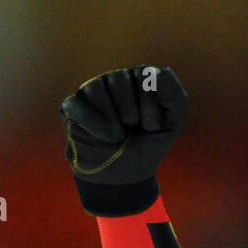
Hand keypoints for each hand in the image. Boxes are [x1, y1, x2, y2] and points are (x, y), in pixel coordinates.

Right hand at [59, 65, 186, 185]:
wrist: (127, 176)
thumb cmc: (149, 146)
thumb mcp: (172, 124)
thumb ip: (175, 96)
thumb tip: (163, 71)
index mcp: (139, 78)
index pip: (145, 75)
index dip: (151, 108)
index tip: (152, 127)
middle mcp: (114, 79)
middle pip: (119, 80)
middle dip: (131, 115)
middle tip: (132, 131)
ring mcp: (92, 90)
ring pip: (97, 88)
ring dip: (113, 122)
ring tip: (118, 136)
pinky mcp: (73, 106)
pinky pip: (77, 104)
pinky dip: (93, 125)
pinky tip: (104, 138)